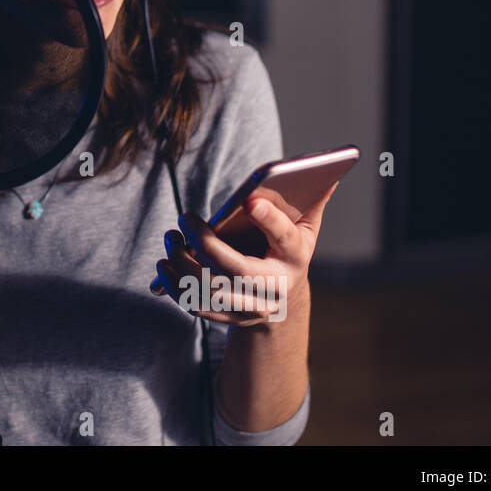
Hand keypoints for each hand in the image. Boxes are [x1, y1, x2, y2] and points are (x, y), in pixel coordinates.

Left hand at [150, 181, 338, 325]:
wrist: (283, 302)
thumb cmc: (288, 251)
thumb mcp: (305, 228)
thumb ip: (312, 201)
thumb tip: (326, 171)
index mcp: (296, 258)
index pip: (284, 238)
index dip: (270, 220)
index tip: (250, 200)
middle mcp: (275, 287)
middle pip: (238, 270)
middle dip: (207, 244)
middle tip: (185, 218)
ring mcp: (252, 307)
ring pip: (211, 291)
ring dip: (183, 264)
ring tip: (171, 238)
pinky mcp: (230, 319)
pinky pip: (196, 306)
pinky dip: (175, 286)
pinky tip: (164, 264)